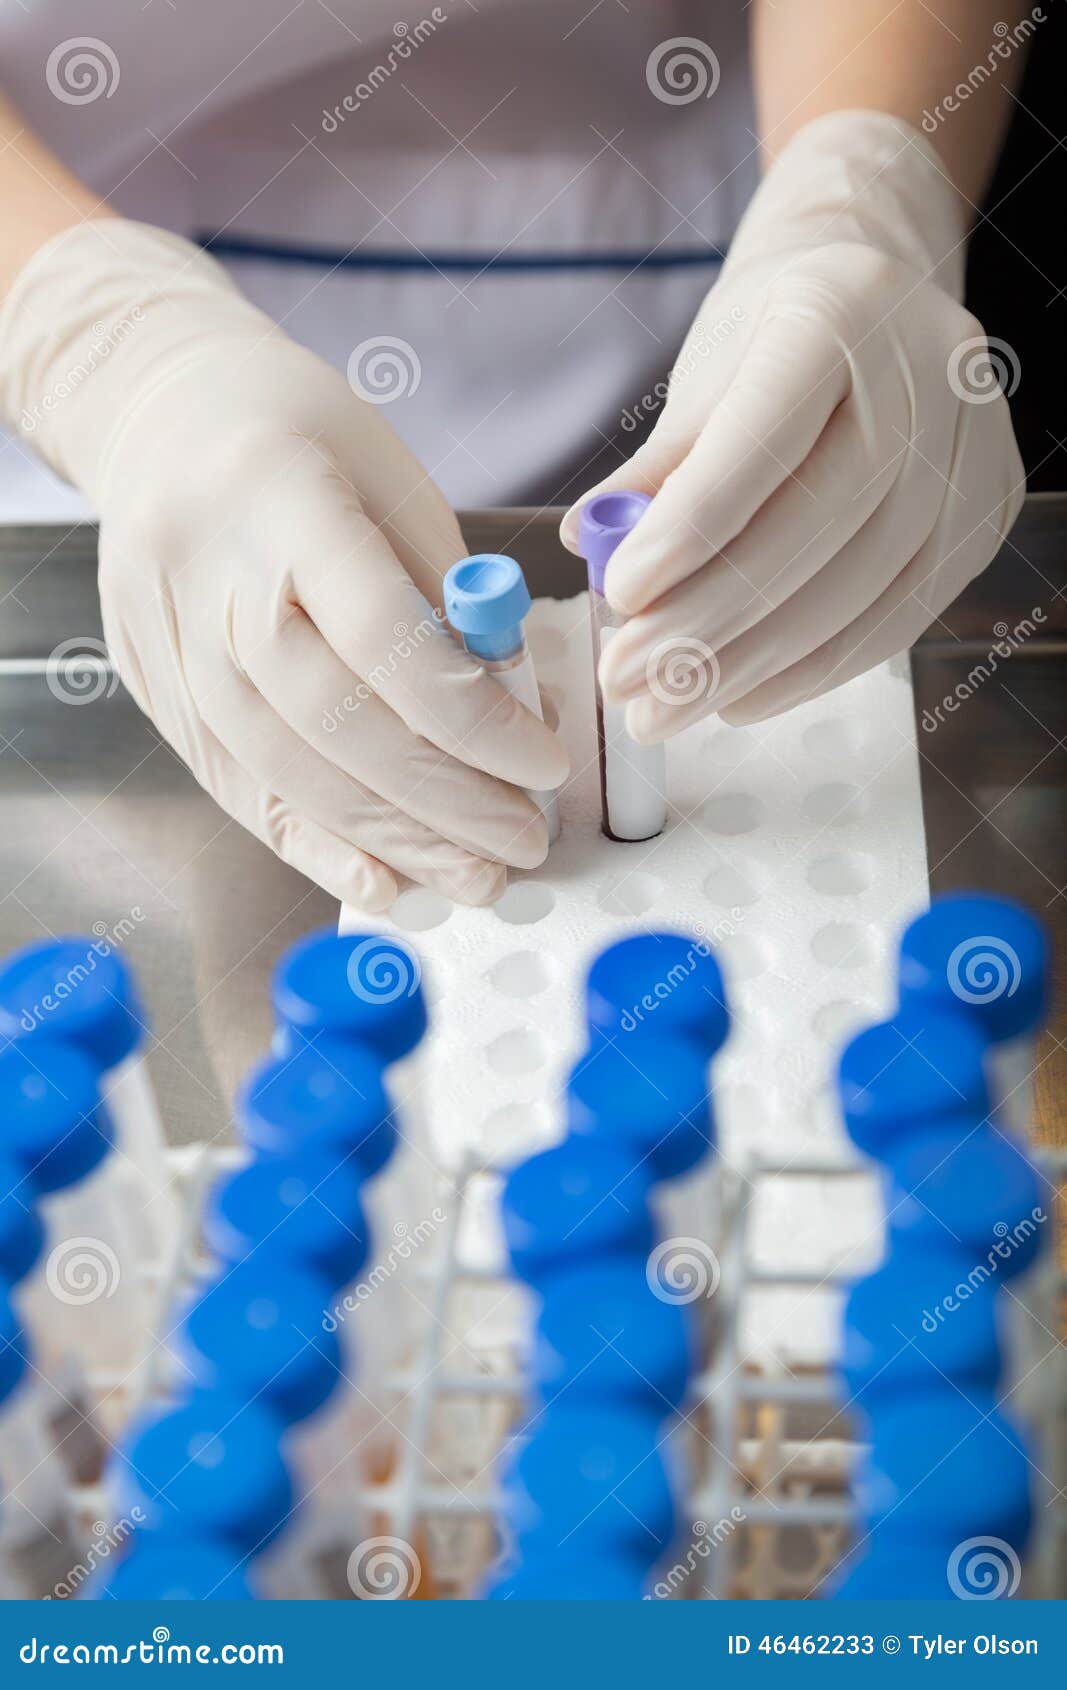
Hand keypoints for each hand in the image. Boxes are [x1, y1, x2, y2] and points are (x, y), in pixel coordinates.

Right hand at [0, 222, 566, 909]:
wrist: (158, 417)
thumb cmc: (300, 440)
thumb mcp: (393, 484)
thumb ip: (447, 601)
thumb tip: (516, 718)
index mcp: (279, 499)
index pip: (382, 637)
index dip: (470, 717)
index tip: (542, 763)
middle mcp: (206, 578)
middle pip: (331, 720)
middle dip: (442, 800)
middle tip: (523, 842)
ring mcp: (167, 643)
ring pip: (281, 773)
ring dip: (390, 841)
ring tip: (474, 876)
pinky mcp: (152, 691)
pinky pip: (239, 790)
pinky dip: (315, 844)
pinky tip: (383, 881)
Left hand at [562, 113, 1024, 739]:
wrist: (880, 300)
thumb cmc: (774, 336)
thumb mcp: (708, 374)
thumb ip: (658, 464)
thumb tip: (589, 541)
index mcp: (841, 313)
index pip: (765, 440)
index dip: (691, 527)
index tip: (622, 594)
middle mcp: (927, 376)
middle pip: (815, 529)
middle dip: (708, 622)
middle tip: (626, 680)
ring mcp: (972, 449)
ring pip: (858, 590)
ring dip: (749, 666)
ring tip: (666, 706)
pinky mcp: (988, 513)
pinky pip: (897, 618)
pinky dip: (810, 672)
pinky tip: (739, 697)